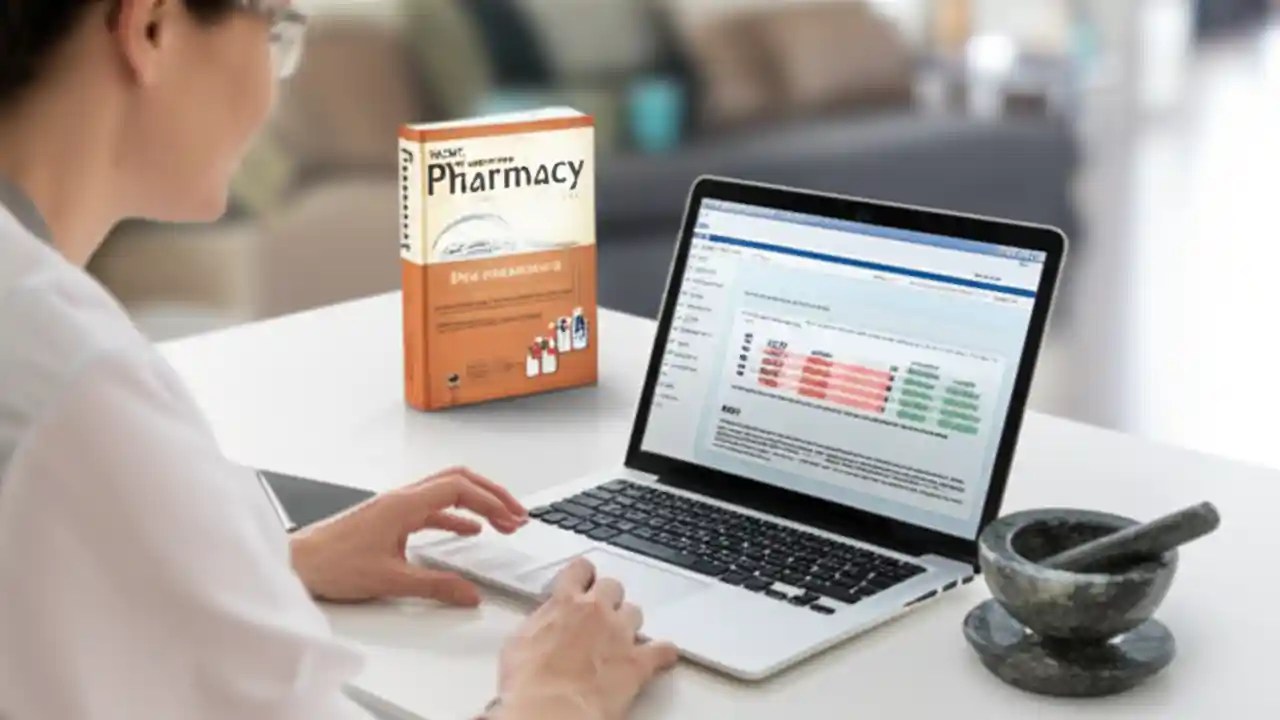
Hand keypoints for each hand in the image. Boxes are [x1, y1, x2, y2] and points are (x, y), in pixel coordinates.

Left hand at [289, 467, 526, 605]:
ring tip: (502, 522)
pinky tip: (468, 531)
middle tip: (517, 514)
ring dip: (477, 503)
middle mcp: (401, 498)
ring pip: (446, 492)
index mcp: (403, 504)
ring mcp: (395, 507)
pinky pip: (432, 509)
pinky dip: (456, 516)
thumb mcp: (390, 580)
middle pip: (458, 481)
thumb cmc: (331, 564)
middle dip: (492, 494)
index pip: (459, 489)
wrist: (296, 563)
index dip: (491, 500)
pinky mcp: (389, 519)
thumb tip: (469, 594)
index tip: (512, 518)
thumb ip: (434, 586)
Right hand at [492, 558, 678, 719]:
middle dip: (608, 598)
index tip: (584, 579)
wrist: (550, 709)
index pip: (580, 570)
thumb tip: (542, 626)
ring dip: (629, 623)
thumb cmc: (528, 683)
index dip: (584, 574)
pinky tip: (663, 656)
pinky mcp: (638, 662)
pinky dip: (663, 654)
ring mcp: (620, 635)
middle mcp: (596, 611)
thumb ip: (538, 624)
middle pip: (613, 587)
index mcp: (564, 603)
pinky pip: (662, 651)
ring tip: (621, 638)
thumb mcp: (518, 643)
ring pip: (635, 613)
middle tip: (601, 612)